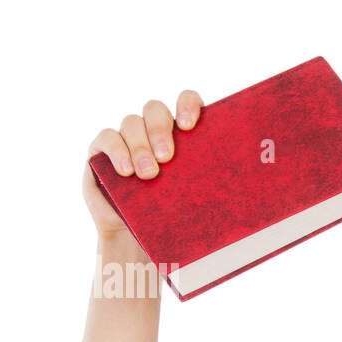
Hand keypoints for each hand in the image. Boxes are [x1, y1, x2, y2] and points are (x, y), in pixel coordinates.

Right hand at [82, 90, 203, 238]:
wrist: (136, 240)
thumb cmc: (172, 218)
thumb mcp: (194, 201)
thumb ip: (209, 185)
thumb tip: (240, 187)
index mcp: (181, 135)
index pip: (186, 101)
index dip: (188, 105)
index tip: (189, 126)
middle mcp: (152, 130)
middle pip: (155, 109)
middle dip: (161, 131)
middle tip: (167, 158)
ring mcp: (126, 137)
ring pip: (132, 122)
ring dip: (140, 146)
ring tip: (148, 174)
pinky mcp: (101, 150)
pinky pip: (107, 137)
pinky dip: (118, 152)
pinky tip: (126, 172)